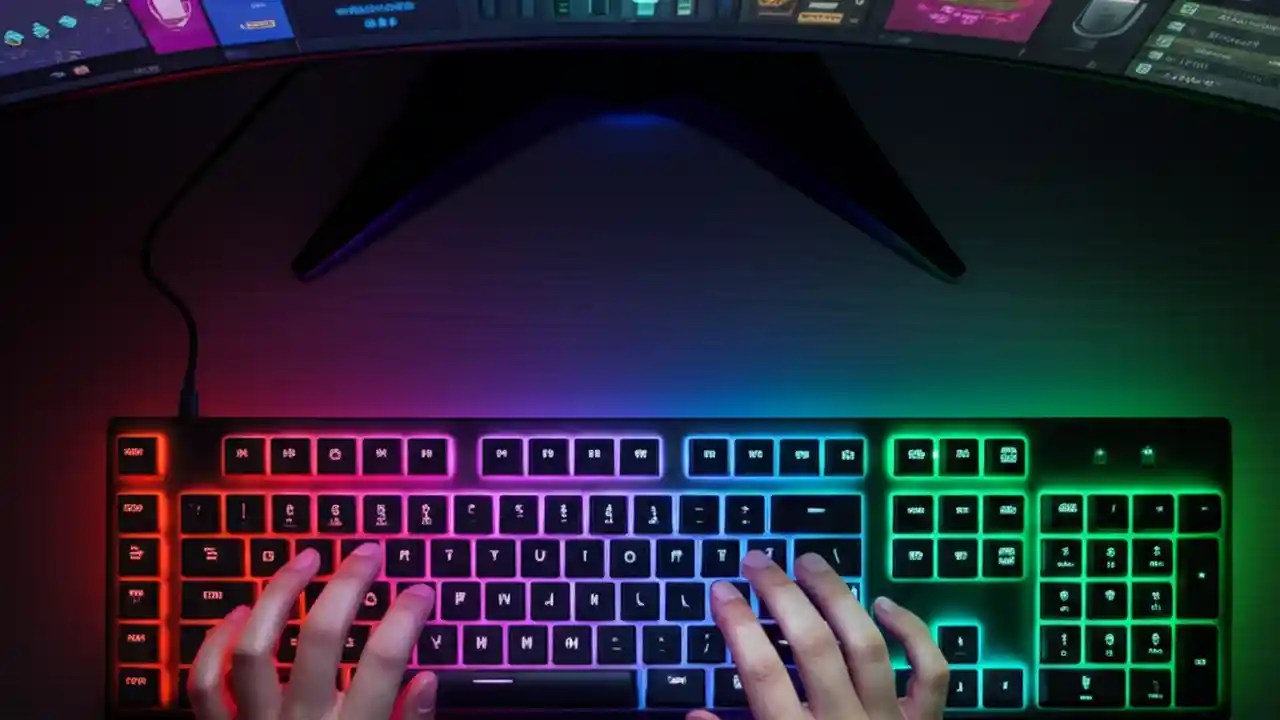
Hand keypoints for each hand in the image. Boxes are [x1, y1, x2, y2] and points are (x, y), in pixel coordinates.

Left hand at [188, 544, 438, 719]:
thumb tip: (427, 679)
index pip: (387, 660)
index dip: (408, 614)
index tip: (421, 590)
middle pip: (322, 638)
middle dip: (349, 583)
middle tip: (368, 553)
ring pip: (256, 647)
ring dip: (280, 593)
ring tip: (305, 559)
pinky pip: (202, 683)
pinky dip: (215, 641)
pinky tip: (240, 610)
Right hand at [691, 550, 948, 719]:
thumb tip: (695, 716)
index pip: (760, 672)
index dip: (737, 624)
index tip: (720, 590)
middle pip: (813, 646)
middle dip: (781, 594)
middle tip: (758, 559)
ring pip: (867, 644)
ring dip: (837, 595)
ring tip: (810, 562)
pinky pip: (931, 670)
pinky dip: (913, 631)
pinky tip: (885, 602)